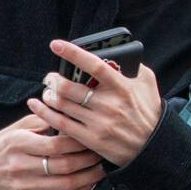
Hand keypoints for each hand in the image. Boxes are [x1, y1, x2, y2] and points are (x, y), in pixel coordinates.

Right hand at [0, 112, 104, 189]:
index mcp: (18, 143)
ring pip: (66, 185)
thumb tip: (73, 113)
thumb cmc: (6, 145)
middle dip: (89, 159)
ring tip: (102, 168)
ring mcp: (24, 186)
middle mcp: (20, 166)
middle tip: (102, 153)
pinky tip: (90, 182)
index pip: (56, 145)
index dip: (79, 142)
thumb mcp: (19, 126)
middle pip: (64, 165)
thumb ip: (45, 119)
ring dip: (89, 177)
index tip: (92, 137)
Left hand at [26, 39, 162, 168]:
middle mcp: (109, 105)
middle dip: (53, 79)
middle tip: (49, 77)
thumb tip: (117, 54)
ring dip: (49, 95)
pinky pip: (60, 123)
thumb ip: (134, 66)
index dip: (73, 53)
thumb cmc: (149, 110)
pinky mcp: (91, 138)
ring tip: (47, 91)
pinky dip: (45, 113)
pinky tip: (37, 105)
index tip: (56, 44)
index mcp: (123, 87)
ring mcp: (99, 123)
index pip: (94, 66)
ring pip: (62, 104)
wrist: (153, 145)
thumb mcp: (148, 84)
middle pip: (69, 87)